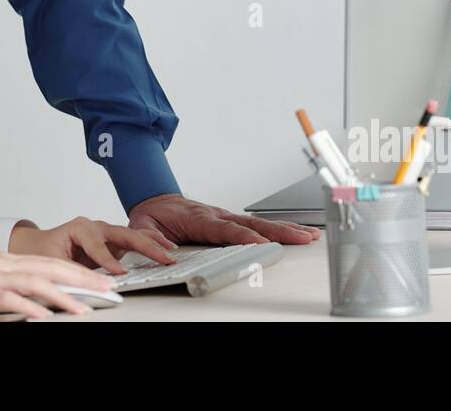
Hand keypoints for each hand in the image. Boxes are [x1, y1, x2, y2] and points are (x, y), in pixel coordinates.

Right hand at [0, 253, 116, 319]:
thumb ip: (14, 293)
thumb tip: (41, 307)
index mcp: (8, 261)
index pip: (52, 263)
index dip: (80, 271)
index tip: (102, 282)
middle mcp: (4, 263)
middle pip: (52, 268)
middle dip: (83, 280)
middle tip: (108, 290)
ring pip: (37, 282)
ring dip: (64, 296)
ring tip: (85, 308)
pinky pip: (11, 299)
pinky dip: (31, 308)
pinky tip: (46, 317)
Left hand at [8, 215, 178, 274]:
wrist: (37, 245)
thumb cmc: (41, 252)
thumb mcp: (51, 264)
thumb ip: (71, 274)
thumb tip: (88, 287)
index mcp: (79, 227)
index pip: (97, 245)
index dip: (108, 260)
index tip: (120, 273)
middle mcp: (95, 226)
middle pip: (123, 234)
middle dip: (144, 245)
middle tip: (162, 257)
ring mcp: (106, 232)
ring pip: (132, 236)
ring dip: (152, 244)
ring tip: (170, 252)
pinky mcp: (112, 242)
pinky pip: (133, 242)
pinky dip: (150, 246)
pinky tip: (164, 250)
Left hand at [128, 194, 320, 245]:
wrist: (155, 199)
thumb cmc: (153, 215)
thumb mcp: (141, 227)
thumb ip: (151, 239)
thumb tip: (165, 252)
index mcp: (198, 217)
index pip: (224, 228)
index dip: (243, 236)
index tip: (261, 243)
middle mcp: (216, 214)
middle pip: (251, 223)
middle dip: (278, 230)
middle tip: (302, 236)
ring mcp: (225, 216)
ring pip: (259, 222)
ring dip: (284, 228)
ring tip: (309, 235)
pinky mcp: (230, 220)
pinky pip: (256, 225)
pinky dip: (277, 228)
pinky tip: (295, 232)